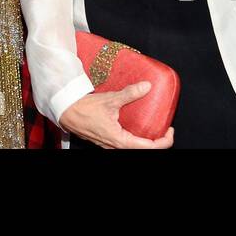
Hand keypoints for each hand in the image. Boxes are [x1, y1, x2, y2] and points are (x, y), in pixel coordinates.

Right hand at [59, 81, 174, 148]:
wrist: (65, 111)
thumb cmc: (84, 108)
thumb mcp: (110, 100)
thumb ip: (129, 94)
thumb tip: (147, 87)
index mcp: (120, 140)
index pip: (150, 147)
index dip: (164, 140)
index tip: (170, 129)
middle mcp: (115, 146)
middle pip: (143, 149)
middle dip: (156, 140)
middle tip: (163, 127)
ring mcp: (109, 145)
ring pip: (132, 147)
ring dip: (144, 139)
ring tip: (150, 125)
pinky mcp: (105, 140)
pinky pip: (123, 143)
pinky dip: (133, 136)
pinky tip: (132, 124)